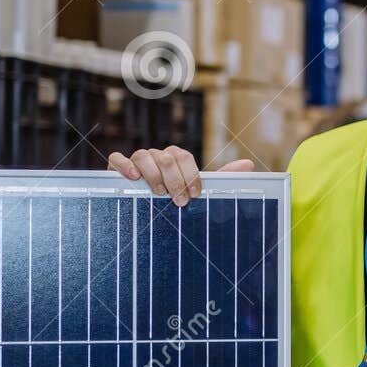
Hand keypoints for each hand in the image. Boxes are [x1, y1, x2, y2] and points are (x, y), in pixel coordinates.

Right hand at [108, 146, 254, 206]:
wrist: (147, 211)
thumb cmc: (175, 199)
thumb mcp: (197, 190)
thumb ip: (221, 178)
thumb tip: (249, 164)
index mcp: (177, 159)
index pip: (184, 156)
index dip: (191, 174)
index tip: (195, 194)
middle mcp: (157, 156)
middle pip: (166, 157)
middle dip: (175, 179)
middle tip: (179, 201)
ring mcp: (137, 161)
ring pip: (144, 155)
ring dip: (154, 175)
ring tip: (159, 194)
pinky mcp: (117, 168)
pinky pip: (117, 158)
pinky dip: (124, 165)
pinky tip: (133, 178)